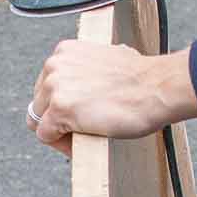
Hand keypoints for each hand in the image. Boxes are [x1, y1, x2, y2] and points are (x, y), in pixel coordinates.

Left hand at [27, 38, 196, 156]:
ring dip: (59, 133)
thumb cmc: (142, 78)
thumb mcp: (108, 60)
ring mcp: (54, 87)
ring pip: (39, 121)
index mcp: (64, 51)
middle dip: (56, 119)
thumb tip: (88, 84)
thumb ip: (89, 70)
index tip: (77, 115)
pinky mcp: (59, 109)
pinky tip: (82, 143)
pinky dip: (62, 145)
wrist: (157, 87)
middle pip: (39, 103)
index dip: (58, 104)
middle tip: (80, 130)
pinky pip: (46, 136)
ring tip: (82, 137)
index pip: (45, 85)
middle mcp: (54, 65)